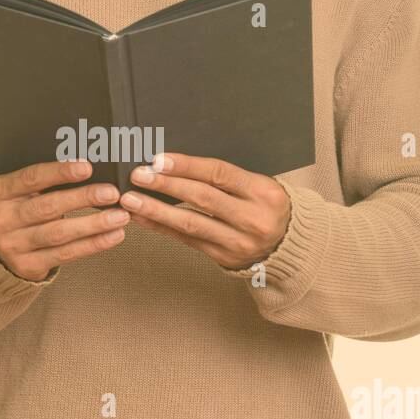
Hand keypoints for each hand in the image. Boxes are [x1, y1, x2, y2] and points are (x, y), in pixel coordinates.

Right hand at [0, 159, 128, 281]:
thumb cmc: (16, 210)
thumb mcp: (18, 192)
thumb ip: (42, 182)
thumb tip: (88, 168)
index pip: (30, 178)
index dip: (60, 172)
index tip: (87, 167)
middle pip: (46, 207)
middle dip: (82, 198)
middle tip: (111, 193)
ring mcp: (10, 246)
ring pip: (58, 233)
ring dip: (93, 224)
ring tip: (119, 216)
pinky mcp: (26, 266)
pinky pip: (65, 254)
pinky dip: (92, 244)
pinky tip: (112, 236)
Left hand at [119, 152, 290, 270]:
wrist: (288, 245)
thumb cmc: (265, 206)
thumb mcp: (258, 185)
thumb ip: (225, 177)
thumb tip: (175, 163)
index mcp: (262, 192)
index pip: (218, 174)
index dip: (186, 166)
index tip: (158, 159)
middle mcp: (252, 218)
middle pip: (201, 197)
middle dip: (165, 185)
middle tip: (138, 176)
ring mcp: (238, 242)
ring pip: (190, 222)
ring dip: (156, 210)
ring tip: (131, 200)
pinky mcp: (224, 258)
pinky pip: (187, 240)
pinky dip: (162, 227)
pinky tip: (143, 218)